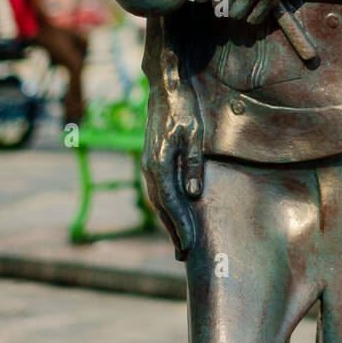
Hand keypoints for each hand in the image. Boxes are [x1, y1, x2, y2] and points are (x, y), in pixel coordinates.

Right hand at [142, 82, 203, 259]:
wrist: (165, 88)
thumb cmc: (183, 109)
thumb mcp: (194, 134)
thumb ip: (193, 164)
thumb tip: (193, 194)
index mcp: (159, 163)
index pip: (170, 202)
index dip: (180, 224)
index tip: (190, 244)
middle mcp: (149, 168)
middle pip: (161, 207)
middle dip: (173, 231)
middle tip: (185, 254)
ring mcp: (148, 164)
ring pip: (157, 201)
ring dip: (168, 222)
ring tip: (180, 243)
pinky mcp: (151, 161)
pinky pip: (157, 191)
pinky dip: (165, 208)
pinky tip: (173, 215)